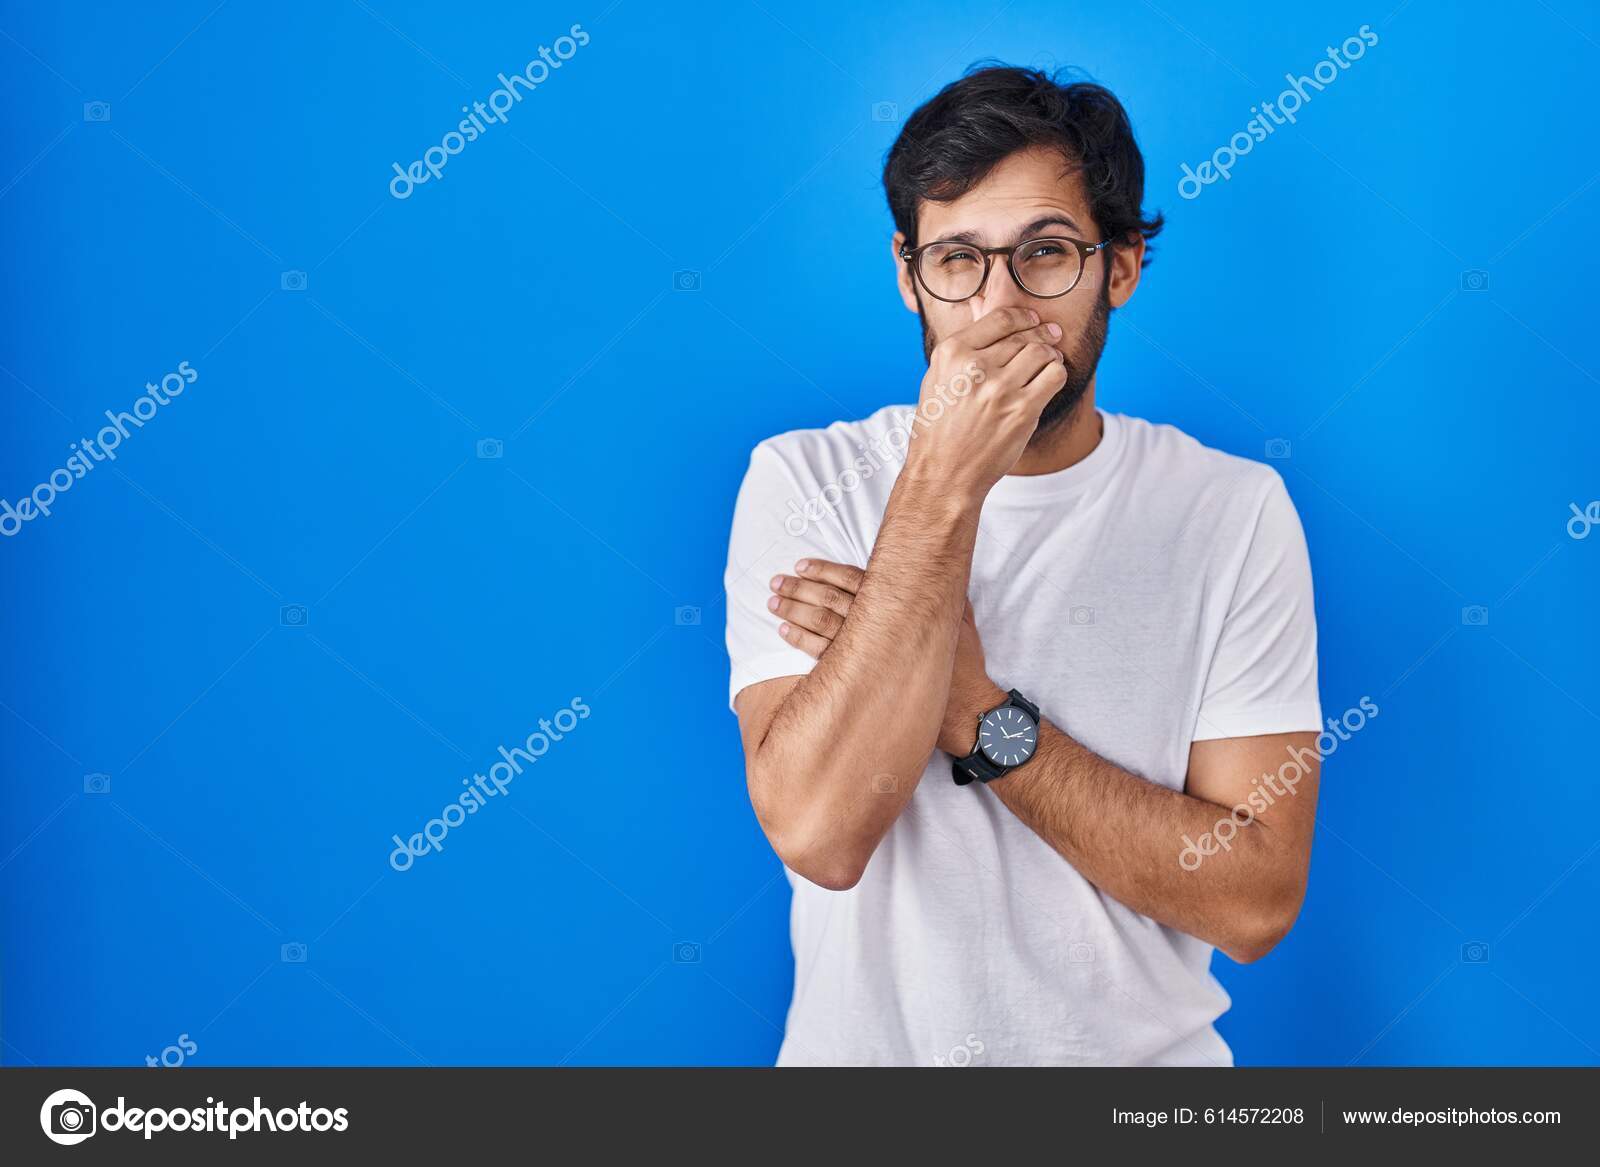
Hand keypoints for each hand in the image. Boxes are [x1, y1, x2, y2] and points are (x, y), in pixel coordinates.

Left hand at [768, 559, 1003, 756]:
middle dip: (801, 588)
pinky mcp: (863, 678)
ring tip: (774, 603)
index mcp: (903, 605)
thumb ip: (942, 593)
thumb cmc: (966, 663)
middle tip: (777, 581)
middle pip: (832, 599)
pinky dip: (802, 640)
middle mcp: (883, 625)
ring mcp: (871, 653)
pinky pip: (824, 655)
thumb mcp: (961, 618)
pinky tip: (786, 632)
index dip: (826, 571)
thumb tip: (935, 568)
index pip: (855, 580)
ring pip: (823, 624)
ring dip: (795, 610)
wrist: (968, 709)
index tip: (802, 565)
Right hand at [902, 304, 1066, 502]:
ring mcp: (999, 388)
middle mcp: (974, 367)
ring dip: (1050, 354)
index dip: (1023, 317)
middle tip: (1051, 336)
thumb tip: (991, 318)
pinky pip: (1054, 376)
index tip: (1033, 321)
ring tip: (1050, 360)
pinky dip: (1057, 373)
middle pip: (1023, 336)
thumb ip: (964, 350)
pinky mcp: (1021, 410)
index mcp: (951, 354)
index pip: (999, 319)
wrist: (943, 473)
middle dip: (1041, 335)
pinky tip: (1050, 378)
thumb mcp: (938, 379)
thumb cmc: (939, 429)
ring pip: (1042, 352)